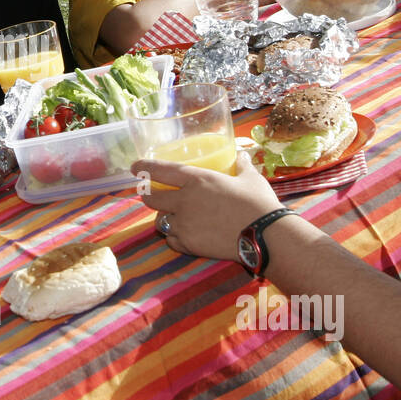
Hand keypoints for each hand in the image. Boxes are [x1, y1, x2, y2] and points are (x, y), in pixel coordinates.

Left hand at [132, 151, 284, 257]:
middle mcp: (184, 201)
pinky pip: (172, 240)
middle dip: (147, 196)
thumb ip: (241, 165)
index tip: (135, 167)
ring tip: (172, 218)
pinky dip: (175, 238)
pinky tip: (184, 236)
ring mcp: (184, 224)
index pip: (160, 171)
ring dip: (163, 218)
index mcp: (196, 180)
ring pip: (160, 222)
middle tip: (150, 195)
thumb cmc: (258, 202)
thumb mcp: (250, 178)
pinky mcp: (189, 244)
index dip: (144, 167)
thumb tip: (242, 155)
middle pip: (151, 199)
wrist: (265, 235)